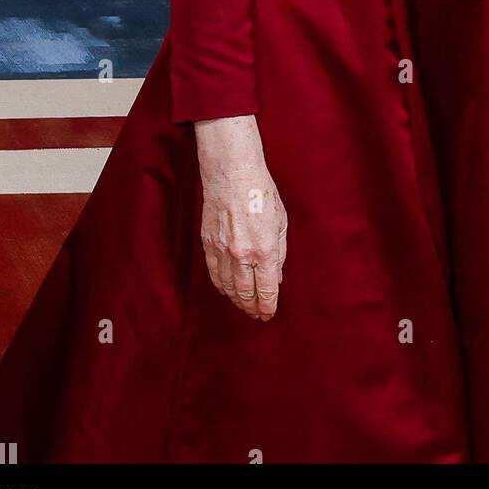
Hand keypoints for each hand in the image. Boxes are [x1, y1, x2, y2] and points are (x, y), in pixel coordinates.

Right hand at [195, 116, 286, 320]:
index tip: (268, 314)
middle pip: (245, 293)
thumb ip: (279, 253)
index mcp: (264, 249)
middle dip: (252, 307)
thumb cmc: (261, 194)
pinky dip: (221, 285)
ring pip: (228, 287)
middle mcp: (242, 254)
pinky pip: (214, 273)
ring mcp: (222, 250)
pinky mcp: (208, 244)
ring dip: (236, 300)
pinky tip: (227, 290)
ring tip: (244, 305)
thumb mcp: (280, 222)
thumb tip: (276, 278)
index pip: (266, 289)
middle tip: (256, 314)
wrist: (232, 174)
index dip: (267, 306)